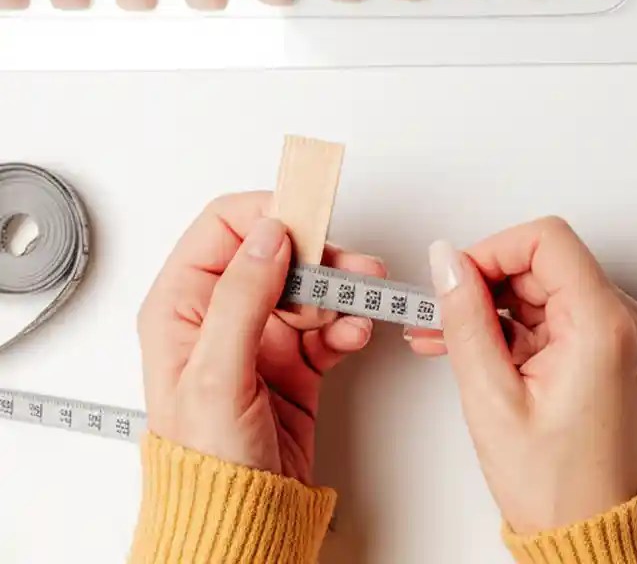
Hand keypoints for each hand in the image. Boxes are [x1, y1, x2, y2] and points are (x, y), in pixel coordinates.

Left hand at [137, 192, 385, 483]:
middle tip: (352, 265)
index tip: (314, 216)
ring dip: (341, 289)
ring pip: (311, 286)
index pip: (225, 227)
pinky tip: (354, 335)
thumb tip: (268, 238)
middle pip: (279, 251)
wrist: (241, 516)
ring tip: (361, 303)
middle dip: (320, 254)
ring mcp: (261, 337)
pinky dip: (348, 325)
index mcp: (182, 304)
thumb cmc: (206, 459)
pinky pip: (330, 324)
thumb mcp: (216, 374)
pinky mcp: (295, 361)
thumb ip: (241, 299)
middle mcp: (220, 314)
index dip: (271, 214)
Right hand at [406, 217, 636, 533]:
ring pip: (540, 288)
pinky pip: (549, 317)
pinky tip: (472, 352)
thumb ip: (466, 320)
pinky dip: (509, 329)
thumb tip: (448, 264)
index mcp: (603, 323)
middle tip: (442, 315)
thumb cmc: (560, 484)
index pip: (546, 238)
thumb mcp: (492, 397)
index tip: (457, 277)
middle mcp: (618, 320)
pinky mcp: (600, 350)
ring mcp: (612, 335)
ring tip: (445, 339)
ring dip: (490, 308)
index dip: (492, 249)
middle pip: (542, 261)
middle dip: (485, 282)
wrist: (590, 529)